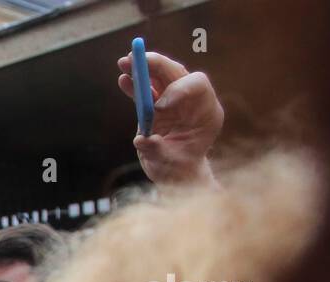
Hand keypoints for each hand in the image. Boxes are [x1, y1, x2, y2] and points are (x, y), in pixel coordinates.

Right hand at [117, 50, 222, 186]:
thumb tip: (142, 140)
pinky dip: (135, 84)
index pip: (198, 85)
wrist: (176, 175)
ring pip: (160, 77)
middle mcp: (192, 102)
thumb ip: (156, 150)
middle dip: (156, 65)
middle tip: (136, 59)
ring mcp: (175, 102)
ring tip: (124, 62)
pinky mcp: (158, 107)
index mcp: (206, 112)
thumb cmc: (178, 170)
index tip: (159, 105)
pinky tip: (123, 78)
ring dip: (142, 68)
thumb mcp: (169, 164)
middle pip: (177, 73)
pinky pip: (147, 90)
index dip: (179, 89)